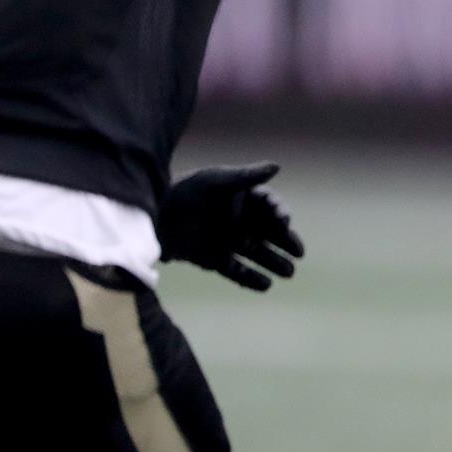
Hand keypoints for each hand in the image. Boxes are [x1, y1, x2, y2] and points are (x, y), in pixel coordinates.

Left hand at [158, 163, 303, 292]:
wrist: (150, 218)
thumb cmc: (185, 193)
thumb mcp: (217, 181)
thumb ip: (247, 176)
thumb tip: (277, 166)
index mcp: (240, 199)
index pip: (269, 206)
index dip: (281, 213)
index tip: (284, 220)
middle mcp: (237, 220)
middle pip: (270, 233)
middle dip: (286, 243)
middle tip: (300, 253)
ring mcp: (226, 242)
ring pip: (258, 254)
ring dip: (274, 263)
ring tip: (289, 273)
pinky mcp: (213, 260)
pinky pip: (237, 272)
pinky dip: (251, 280)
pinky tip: (266, 285)